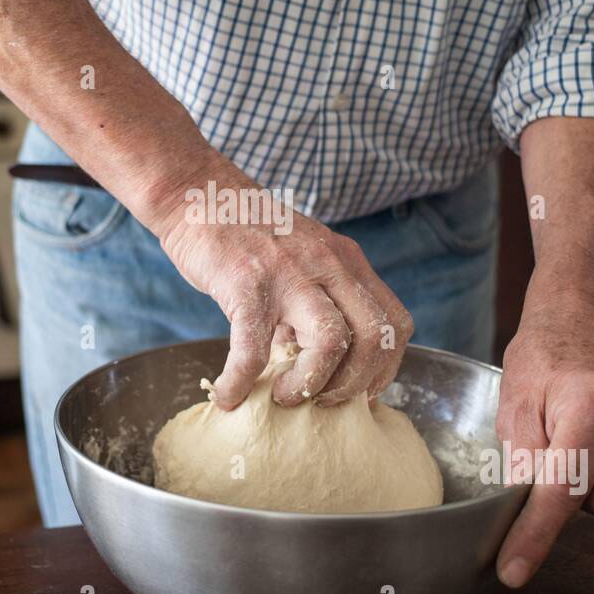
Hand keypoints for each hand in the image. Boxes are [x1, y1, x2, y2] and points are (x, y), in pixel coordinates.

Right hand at [154, 162, 412, 408]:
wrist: (198, 193)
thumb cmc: (246, 235)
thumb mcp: (301, 259)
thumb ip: (315, 302)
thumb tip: (315, 365)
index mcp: (347, 261)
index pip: (395, 322)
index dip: (385, 367)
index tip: (360, 391)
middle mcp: (328, 264)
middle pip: (374, 337)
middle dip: (355, 384)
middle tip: (324, 400)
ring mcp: (289, 273)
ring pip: (330, 343)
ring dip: (310, 384)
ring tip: (284, 396)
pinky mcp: (246, 284)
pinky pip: (252, 348)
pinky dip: (241, 381)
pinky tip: (229, 393)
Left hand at [495, 298, 593, 587]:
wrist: (581, 324)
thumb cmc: (542, 361)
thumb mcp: (514, 404)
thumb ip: (521, 461)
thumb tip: (524, 515)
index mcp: (591, 405)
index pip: (561, 490)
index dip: (535, 536)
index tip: (513, 572)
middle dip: (572, 502)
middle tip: (550, 462)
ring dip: (592, 492)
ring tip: (574, 449)